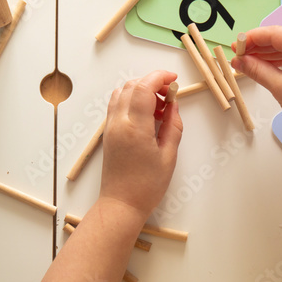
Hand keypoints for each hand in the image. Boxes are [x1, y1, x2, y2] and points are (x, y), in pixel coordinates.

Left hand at [100, 70, 182, 221]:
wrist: (121, 204)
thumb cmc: (147, 185)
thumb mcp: (169, 156)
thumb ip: (172, 125)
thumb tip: (174, 103)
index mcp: (134, 127)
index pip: (143, 87)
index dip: (159, 77)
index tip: (174, 80)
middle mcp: (118, 122)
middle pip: (131, 85)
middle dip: (152, 82)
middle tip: (170, 94)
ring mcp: (110, 126)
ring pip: (122, 92)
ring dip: (141, 90)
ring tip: (160, 107)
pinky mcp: (108, 132)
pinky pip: (117, 105)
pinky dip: (132, 100)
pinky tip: (147, 115)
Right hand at [232, 26, 281, 142]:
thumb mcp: (280, 88)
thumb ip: (256, 70)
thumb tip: (238, 60)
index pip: (276, 34)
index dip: (253, 38)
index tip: (236, 44)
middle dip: (259, 46)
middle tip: (239, 54)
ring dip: (269, 54)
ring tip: (248, 61)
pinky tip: (266, 64)